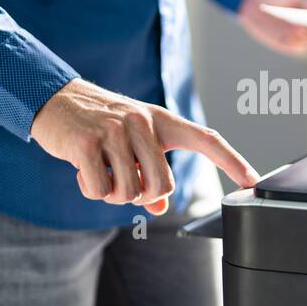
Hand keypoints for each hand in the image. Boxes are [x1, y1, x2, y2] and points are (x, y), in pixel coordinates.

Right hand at [31, 78, 260, 215]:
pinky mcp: (87, 143)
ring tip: (100, 172)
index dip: (232, 161)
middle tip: (121, 181)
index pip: (206, 139)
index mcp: (161, 120)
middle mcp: (142, 122)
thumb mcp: (130, 142)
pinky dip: (90, 190)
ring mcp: (115, 131)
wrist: (52, 99)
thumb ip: (148, 172)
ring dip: (112, 194)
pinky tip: (81, 170)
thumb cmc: (97, 125)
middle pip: (162, 185)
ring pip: (130, 192)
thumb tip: (162, 205)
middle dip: (141, 195)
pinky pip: (100, 190)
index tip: (254, 181)